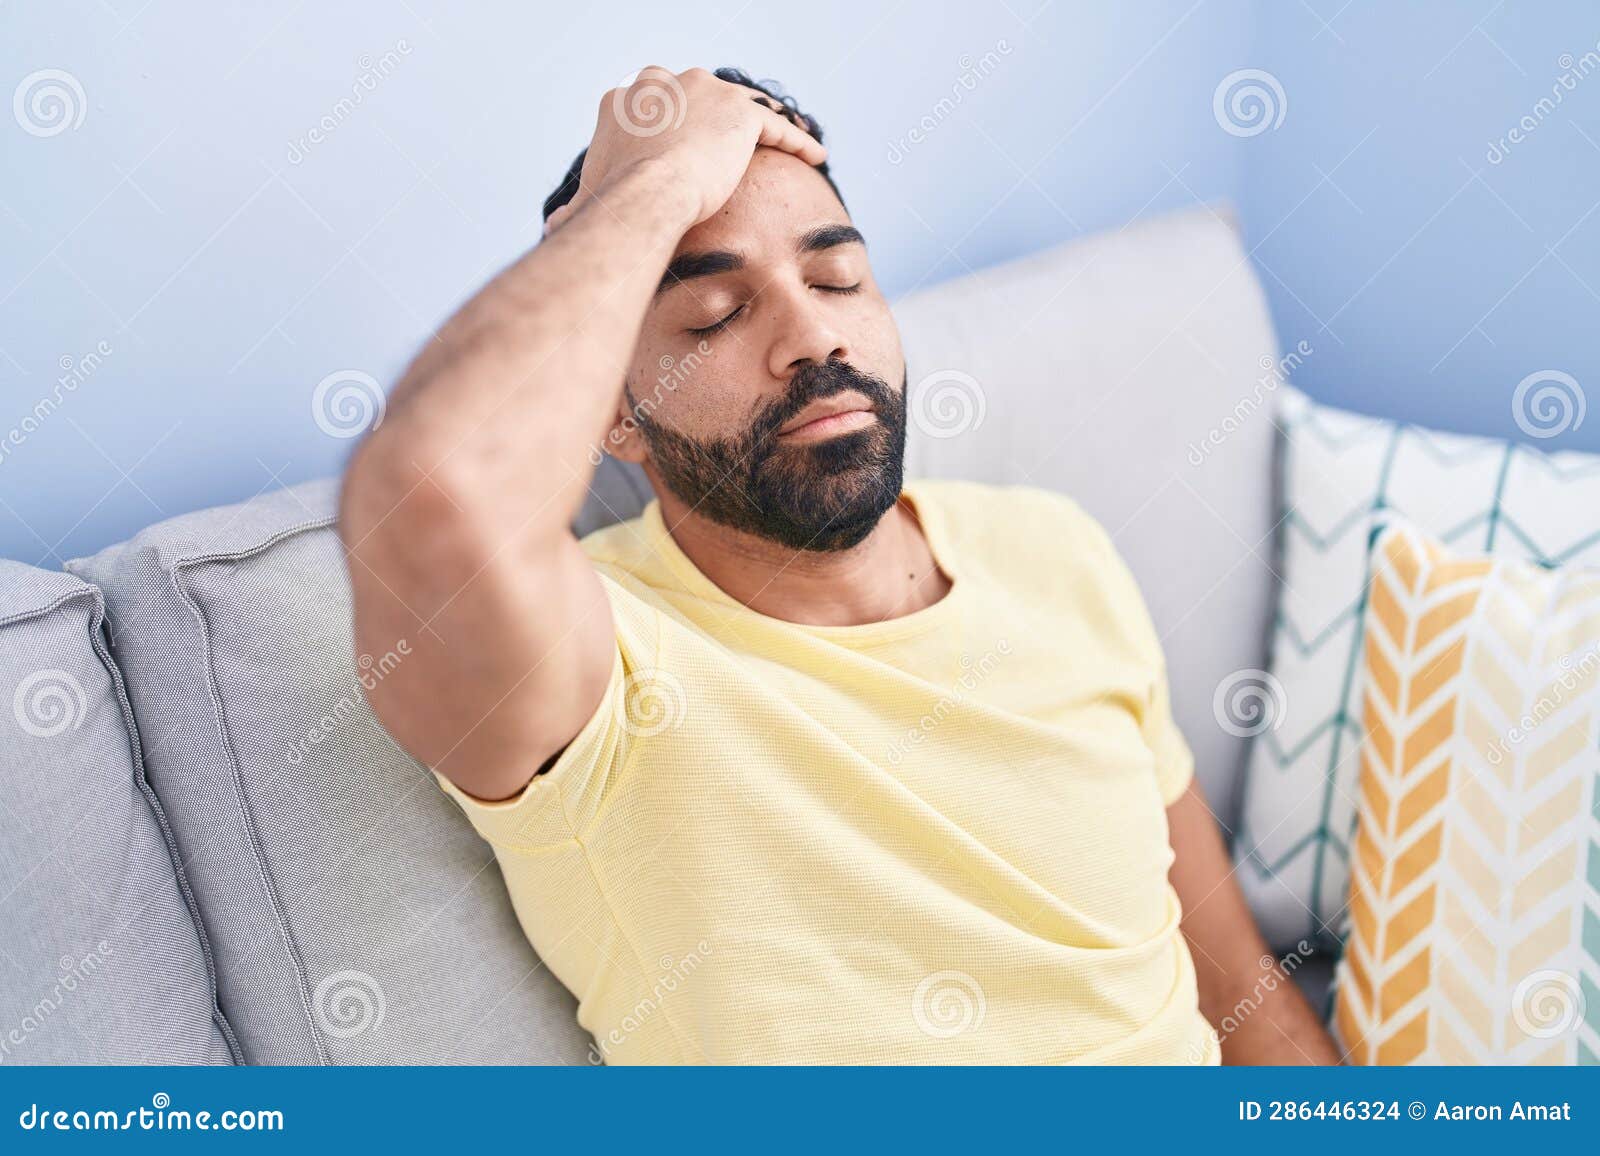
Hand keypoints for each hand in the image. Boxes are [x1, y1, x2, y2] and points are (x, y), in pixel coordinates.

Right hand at [545, 67, 826, 236]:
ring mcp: (703, 92)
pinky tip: (814, 157)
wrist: (646, 198)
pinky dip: (795, 140)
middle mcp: (663, 82)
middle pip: (699, 96)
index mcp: (625, 98)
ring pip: (741, 105)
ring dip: (762, 124)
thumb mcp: (590, 198)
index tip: (690, 147)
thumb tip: (553, 226)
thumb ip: (577, 205)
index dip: (676, 125)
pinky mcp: (739, 112)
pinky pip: (776, 123)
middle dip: (717, 117)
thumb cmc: (612, 204)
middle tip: (736, 148)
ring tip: (781, 146)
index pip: (658, 104)